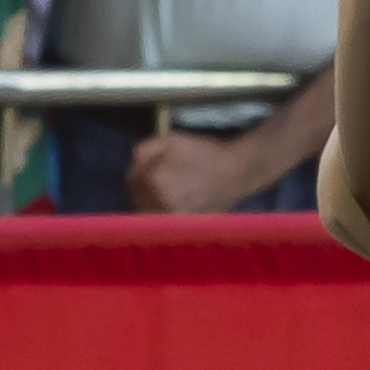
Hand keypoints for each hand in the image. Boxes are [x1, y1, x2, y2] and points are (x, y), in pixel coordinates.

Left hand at [125, 130, 261, 213]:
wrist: (237, 172)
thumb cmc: (205, 154)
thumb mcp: (172, 140)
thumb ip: (144, 149)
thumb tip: (133, 164)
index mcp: (152, 180)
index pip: (132, 178)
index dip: (141, 170)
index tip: (152, 167)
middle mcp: (156, 204)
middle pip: (136, 197)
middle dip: (143, 188)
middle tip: (159, 180)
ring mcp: (168, 219)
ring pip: (147, 212)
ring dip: (151, 202)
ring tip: (167, 193)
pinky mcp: (180, 229)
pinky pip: (161, 224)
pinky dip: (163, 214)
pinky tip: (174, 204)